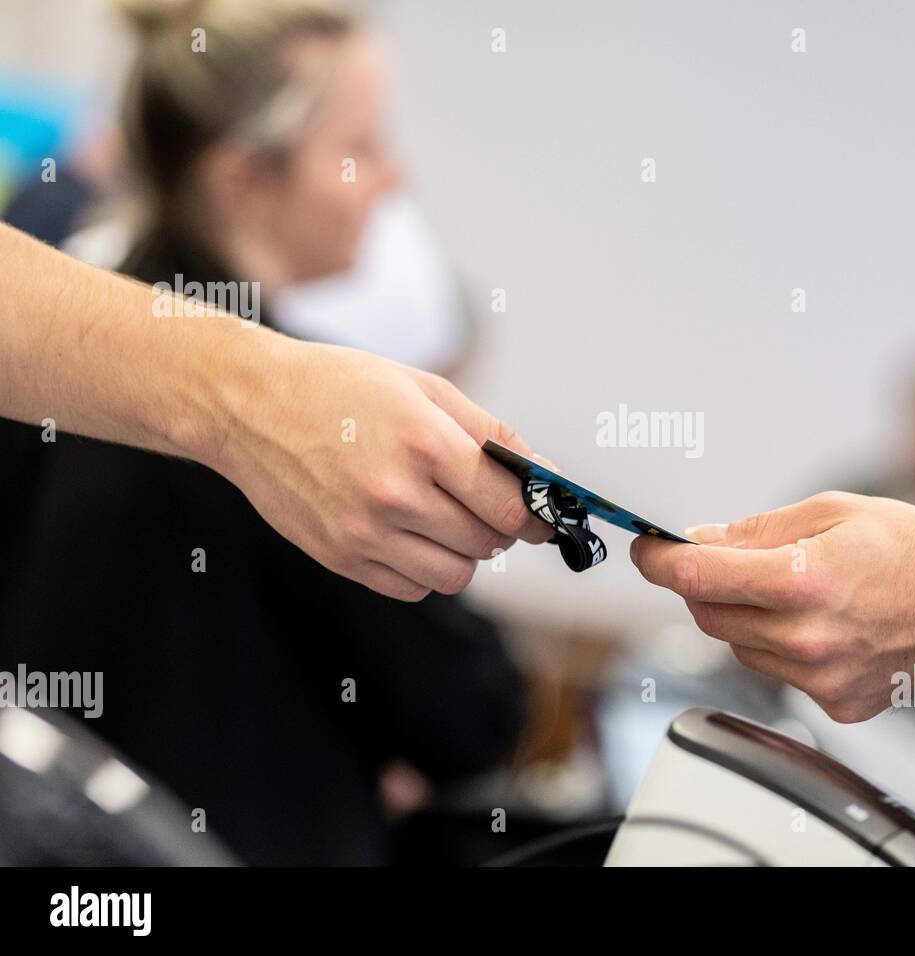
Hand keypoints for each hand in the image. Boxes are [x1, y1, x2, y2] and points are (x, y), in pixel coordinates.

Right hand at [202, 336, 552, 599]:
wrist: (248, 406)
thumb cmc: (341, 388)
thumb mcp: (424, 388)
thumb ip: (491, 434)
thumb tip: (546, 475)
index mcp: (424, 443)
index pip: (509, 505)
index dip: (536, 514)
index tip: (542, 513)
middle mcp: (395, 494)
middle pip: (486, 542)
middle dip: (499, 528)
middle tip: (485, 504)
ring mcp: (364, 532)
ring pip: (455, 574)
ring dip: (465, 552)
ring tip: (446, 517)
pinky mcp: (340, 557)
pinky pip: (412, 587)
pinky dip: (425, 567)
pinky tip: (411, 532)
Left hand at [631, 492, 914, 721]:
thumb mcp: (835, 512)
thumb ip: (758, 531)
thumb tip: (701, 540)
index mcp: (803, 581)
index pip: (696, 578)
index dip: (659, 561)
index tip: (648, 550)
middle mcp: (806, 638)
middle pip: (708, 616)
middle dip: (702, 584)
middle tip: (720, 558)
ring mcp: (820, 679)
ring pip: (739, 646)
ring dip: (742, 615)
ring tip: (791, 587)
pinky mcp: (835, 704)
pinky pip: (777, 672)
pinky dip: (779, 645)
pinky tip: (821, 622)